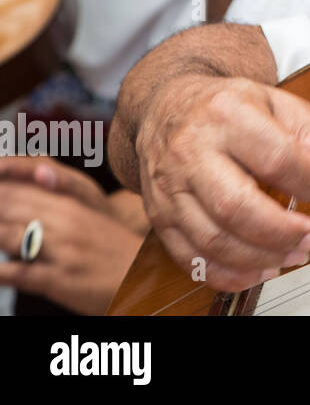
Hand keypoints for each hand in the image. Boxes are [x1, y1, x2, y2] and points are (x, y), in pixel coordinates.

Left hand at [0, 157, 144, 313]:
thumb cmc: (111, 249)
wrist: (145, 277)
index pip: (22, 187)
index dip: (0, 182)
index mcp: (73, 205)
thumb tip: (33, 179)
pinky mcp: (60, 280)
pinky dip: (2, 271)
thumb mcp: (89, 217)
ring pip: (10, 236)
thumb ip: (58, 201)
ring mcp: (63, 251)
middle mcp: (67, 223)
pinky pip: (21, 274)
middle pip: (12, 206)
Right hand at [132, 73, 309, 291]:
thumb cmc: (228, 108)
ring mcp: (170, 188)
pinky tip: (260, 269)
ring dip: (260, 257)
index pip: (275, 158)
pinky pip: (190, 258)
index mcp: (226, 115)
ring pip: (212, 239)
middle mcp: (191, 152)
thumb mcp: (276, 103)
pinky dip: (229, 274)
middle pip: (236, 206)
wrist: (166, 108)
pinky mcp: (158, 217)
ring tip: (294, 255)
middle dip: (283, 232)